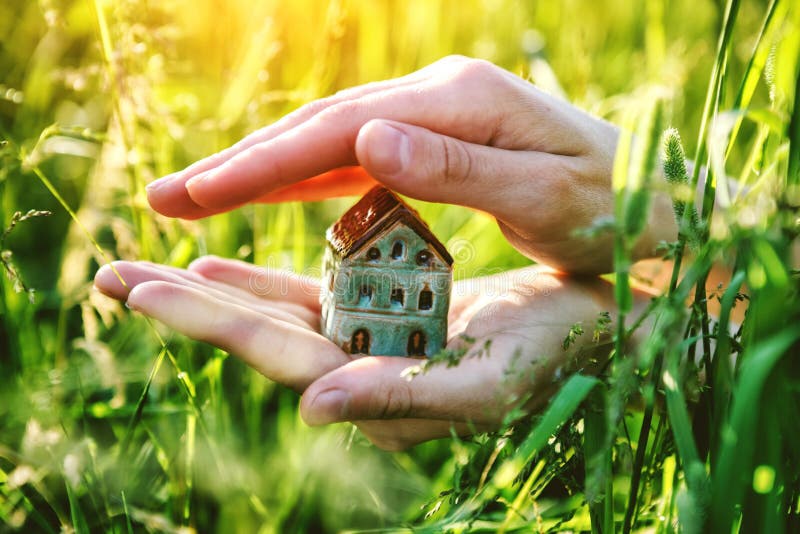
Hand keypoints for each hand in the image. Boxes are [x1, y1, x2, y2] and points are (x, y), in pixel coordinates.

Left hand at [94, 256, 634, 449]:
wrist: (590, 321)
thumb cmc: (552, 353)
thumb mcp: (483, 384)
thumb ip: (404, 401)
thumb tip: (314, 411)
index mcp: (380, 389)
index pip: (281, 356)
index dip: (214, 323)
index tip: (144, 289)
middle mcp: (362, 368)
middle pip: (261, 336)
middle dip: (189, 308)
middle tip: (113, 276)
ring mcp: (368, 340)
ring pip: (275, 316)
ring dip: (214, 293)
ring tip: (146, 270)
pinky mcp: (380, 315)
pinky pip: (309, 297)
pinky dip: (263, 283)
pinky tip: (218, 265)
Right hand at [145, 56, 676, 273]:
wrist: (653, 193)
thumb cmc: (615, 204)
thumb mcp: (550, 195)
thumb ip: (459, 171)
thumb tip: (365, 140)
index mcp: (458, 100)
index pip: (339, 131)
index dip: (262, 165)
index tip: (194, 195)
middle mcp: (437, 95)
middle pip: (320, 127)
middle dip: (240, 164)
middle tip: (165, 200)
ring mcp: (433, 114)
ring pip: (329, 141)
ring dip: (262, 170)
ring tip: (197, 199)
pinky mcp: (434, 139)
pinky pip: (356, 159)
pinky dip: (306, 179)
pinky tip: (273, 194)